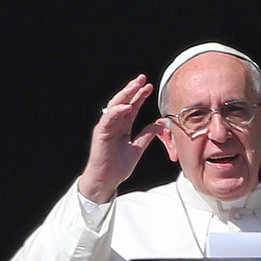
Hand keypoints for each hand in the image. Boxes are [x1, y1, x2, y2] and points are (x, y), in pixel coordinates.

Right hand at [77, 75, 164, 203]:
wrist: (106, 180)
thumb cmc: (117, 167)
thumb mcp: (137, 148)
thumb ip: (147, 135)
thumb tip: (159, 124)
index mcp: (123, 126)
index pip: (132, 107)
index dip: (140, 96)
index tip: (150, 87)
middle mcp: (114, 124)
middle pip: (124, 102)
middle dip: (133, 89)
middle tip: (143, 79)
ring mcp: (107, 127)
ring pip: (115, 105)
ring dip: (126, 94)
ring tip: (136, 86)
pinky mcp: (101, 133)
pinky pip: (109, 118)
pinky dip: (118, 110)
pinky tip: (127, 105)